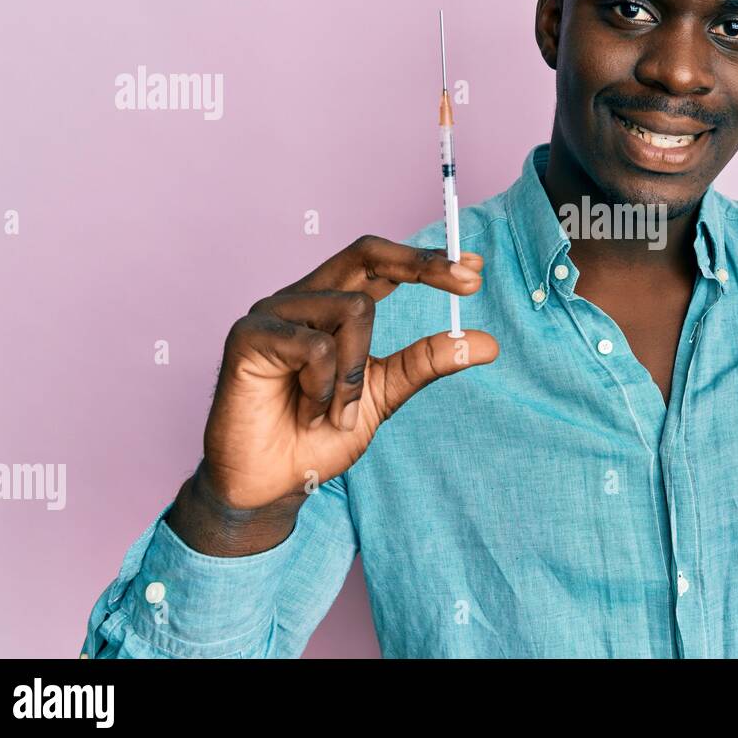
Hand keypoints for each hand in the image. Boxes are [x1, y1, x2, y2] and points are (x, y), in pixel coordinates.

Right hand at [202, 235, 497, 509]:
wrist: (272, 483)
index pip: (382, 265)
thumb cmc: (318, 435)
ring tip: (336, 412)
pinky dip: (324, 387)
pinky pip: (315, 347)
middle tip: (470, 280)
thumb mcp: (386, 394)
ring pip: (353, 311)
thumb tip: (488, 344)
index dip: (427, 259)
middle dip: (422, 264)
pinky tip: (305, 412)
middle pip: (366, 254)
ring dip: (358, 374)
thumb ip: (427, 363)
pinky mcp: (248, 334)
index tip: (475, 267)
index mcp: (332, 306)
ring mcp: (273, 311)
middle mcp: (303, 298)